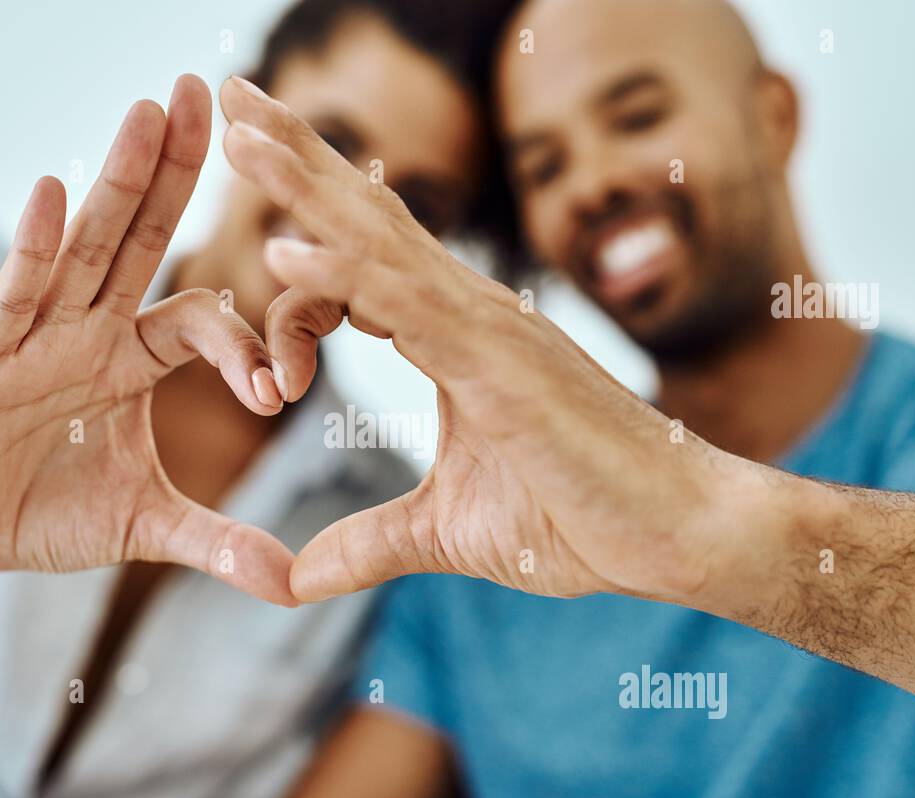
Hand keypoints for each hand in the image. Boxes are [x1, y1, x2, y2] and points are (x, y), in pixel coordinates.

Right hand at [0, 76, 295, 604]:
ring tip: (149, 110)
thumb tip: (292, 585)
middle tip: (209, 92)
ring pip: (85, 249)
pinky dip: (35, 249)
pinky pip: (15, 296)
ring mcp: (37, 336)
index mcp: (133, 359)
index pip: (201, 321)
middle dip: (173, 171)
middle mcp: (89, 330)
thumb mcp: (147, 525)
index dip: (244, 345)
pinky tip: (53, 194)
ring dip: (117, 181)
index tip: (280, 392)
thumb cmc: (51, 510)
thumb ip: (216, 542)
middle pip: (141, 240)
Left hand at [220, 76, 776, 606]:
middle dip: (297, 157)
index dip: (299, 276)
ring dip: (305, 181)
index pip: (360, 271)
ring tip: (239, 127)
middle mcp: (470, 311)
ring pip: (380, 239)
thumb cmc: (585, 520)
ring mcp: (488, 328)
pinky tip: (283, 247)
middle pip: (367, 218)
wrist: (680, 535)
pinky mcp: (502, 364)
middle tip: (234, 99)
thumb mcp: (447, 533)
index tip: (271, 358)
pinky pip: (409, 306)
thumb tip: (294, 580)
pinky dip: (344, 275)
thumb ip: (367, 544)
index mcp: (456, 336)